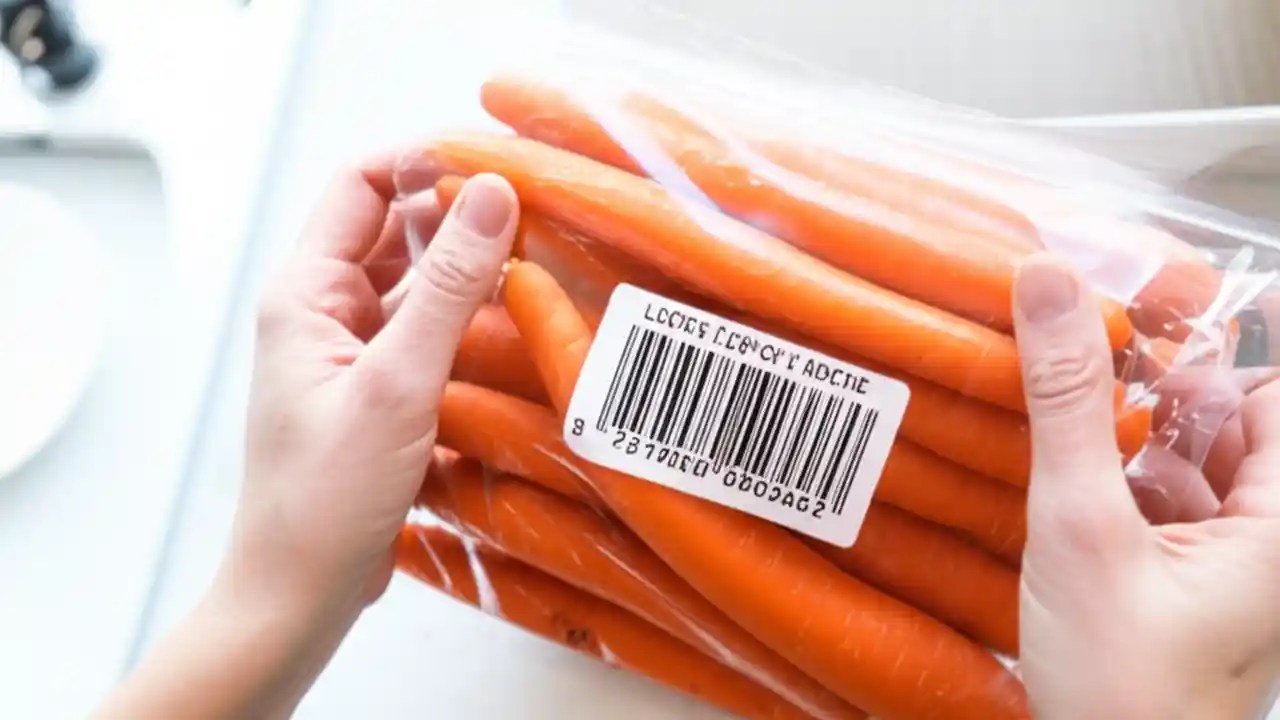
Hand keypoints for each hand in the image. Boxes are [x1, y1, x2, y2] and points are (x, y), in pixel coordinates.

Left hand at [229, 161, 518, 618]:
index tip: (493, 163)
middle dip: (458, 215)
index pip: (360, 184)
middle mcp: (324, 312)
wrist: (299, 594)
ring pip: (417, 284)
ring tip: (536, 264)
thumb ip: (447, 286)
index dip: (422, 161)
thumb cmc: (326, 498)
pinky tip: (514, 330)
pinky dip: (467, 324)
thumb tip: (492, 194)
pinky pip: (426, 333)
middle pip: (394, 230)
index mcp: (305, 293)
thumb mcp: (397, 383)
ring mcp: (351, 352)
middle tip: (534, 211)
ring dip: (469, 272)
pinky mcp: (378, 391)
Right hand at [1013, 258, 1279, 719]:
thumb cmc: (1122, 687)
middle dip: (1168, 368)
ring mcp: (1227, 559)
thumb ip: (1069, 403)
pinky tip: (1063, 457)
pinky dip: (1118, 468)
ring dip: (1133, 418)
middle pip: (1234, 413)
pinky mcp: (1181, 580)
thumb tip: (1051, 285)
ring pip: (1192, 454)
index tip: (1178, 277)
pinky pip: (1162, 497)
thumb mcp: (1084, 527)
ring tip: (1063, 379)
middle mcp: (1269, 534)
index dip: (1246, 321)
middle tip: (1092, 323)